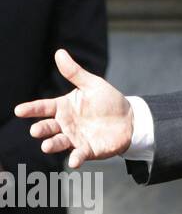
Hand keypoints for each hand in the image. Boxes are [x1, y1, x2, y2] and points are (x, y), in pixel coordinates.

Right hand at [14, 49, 133, 168]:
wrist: (129, 118)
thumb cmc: (108, 101)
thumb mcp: (92, 84)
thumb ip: (74, 72)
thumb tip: (59, 52)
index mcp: (63, 107)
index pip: (43, 107)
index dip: (31, 109)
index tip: (19, 110)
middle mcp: (65, 124)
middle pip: (47, 127)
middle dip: (40, 129)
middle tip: (36, 130)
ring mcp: (74, 138)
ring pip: (59, 142)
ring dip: (52, 144)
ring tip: (46, 146)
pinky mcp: (87, 150)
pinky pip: (79, 154)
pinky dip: (75, 158)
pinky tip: (74, 161)